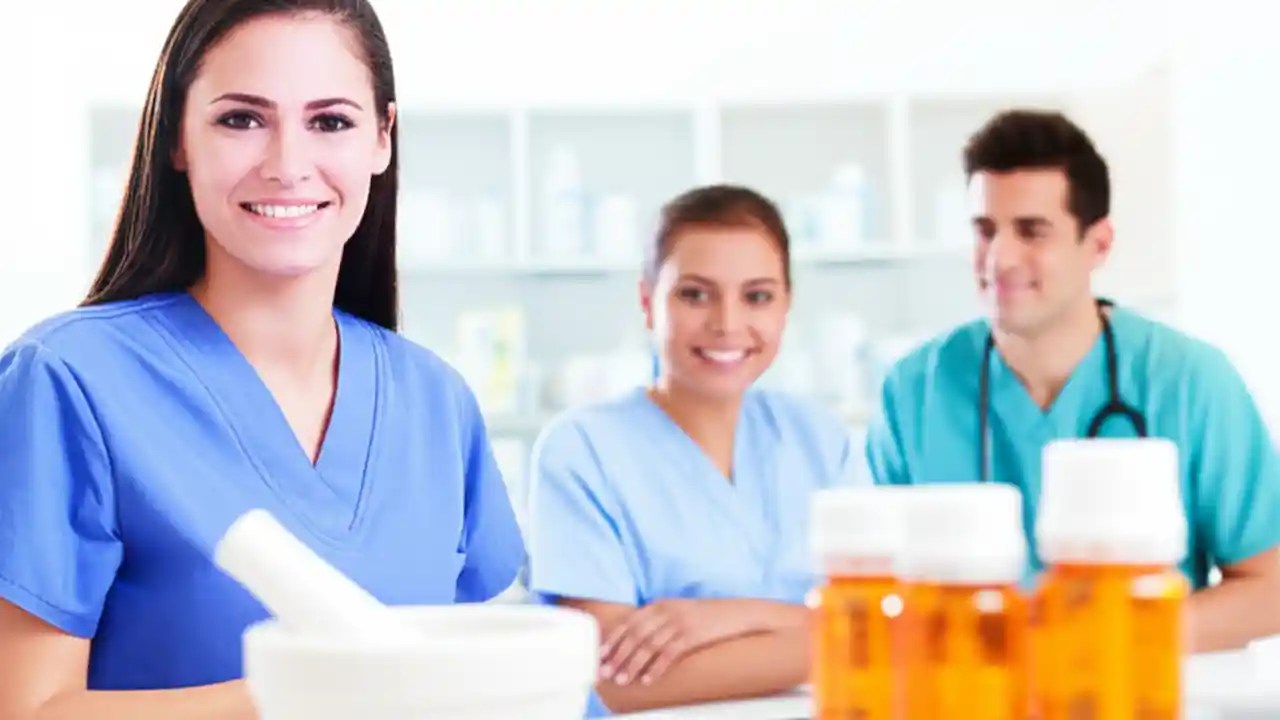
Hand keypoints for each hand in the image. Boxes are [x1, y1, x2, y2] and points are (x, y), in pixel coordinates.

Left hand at [598, 599, 767, 686]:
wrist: (739, 614)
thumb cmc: (709, 618)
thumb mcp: (680, 613)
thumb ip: (660, 622)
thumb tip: (637, 642)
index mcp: (661, 604)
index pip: (630, 622)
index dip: (613, 639)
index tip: (600, 655)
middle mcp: (667, 610)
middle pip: (635, 634)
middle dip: (618, 655)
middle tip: (605, 672)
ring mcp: (680, 622)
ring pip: (649, 645)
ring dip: (632, 664)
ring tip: (622, 680)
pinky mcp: (693, 635)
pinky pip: (670, 653)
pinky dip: (656, 667)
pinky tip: (647, 680)